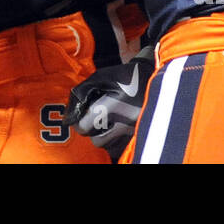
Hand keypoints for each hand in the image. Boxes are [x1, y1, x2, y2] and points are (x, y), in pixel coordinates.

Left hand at [62, 46, 154, 160]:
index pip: (84, 127)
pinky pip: (120, 148)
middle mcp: (126, 123)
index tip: (82, 113)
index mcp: (114, 106)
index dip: (79, 120)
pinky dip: (115, 140)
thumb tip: (69, 115)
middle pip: (96, 140)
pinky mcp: (141, 137)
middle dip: (93, 129)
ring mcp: (136, 132)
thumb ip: (82, 92)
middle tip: (96, 116)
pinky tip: (117, 127)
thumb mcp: (102, 76)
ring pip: (108, 146)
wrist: (154, 76)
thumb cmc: (125, 76)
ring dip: (104, 135)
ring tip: (109, 120)